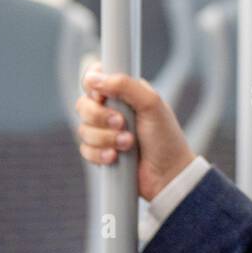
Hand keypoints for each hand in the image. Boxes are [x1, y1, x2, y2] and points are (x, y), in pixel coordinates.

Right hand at [75, 62, 194, 201]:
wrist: (168, 174)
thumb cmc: (166, 137)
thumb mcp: (152, 104)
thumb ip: (125, 85)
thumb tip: (94, 78)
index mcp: (124, 93)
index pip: (94, 79)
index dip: (93, 87)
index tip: (102, 97)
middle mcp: (112, 110)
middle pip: (83, 104)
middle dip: (100, 116)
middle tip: (122, 124)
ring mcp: (105, 132)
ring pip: (83, 129)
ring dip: (105, 138)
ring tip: (129, 144)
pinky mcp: (101, 152)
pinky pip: (85, 149)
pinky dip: (100, 154)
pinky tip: (115, 157)